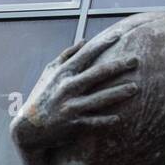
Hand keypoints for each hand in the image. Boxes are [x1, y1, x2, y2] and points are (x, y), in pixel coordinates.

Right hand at [10, 31, 140, 150]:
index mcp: (63, 73)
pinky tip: (120, 118)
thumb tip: (85, 40)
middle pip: (97, 74)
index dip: (103, 43)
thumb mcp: (49, 73)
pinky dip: (107, 120)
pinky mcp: (73, 125)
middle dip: (118, 66)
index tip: (119, 35)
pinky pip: (94, 122)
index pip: (86, 54)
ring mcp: (71, 107)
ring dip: (119, 93)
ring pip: (99, 99)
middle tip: (136, 60)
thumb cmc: (41, 96)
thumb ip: (66, 56)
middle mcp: (67, 88)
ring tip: (135, 88)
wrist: (28, 129)